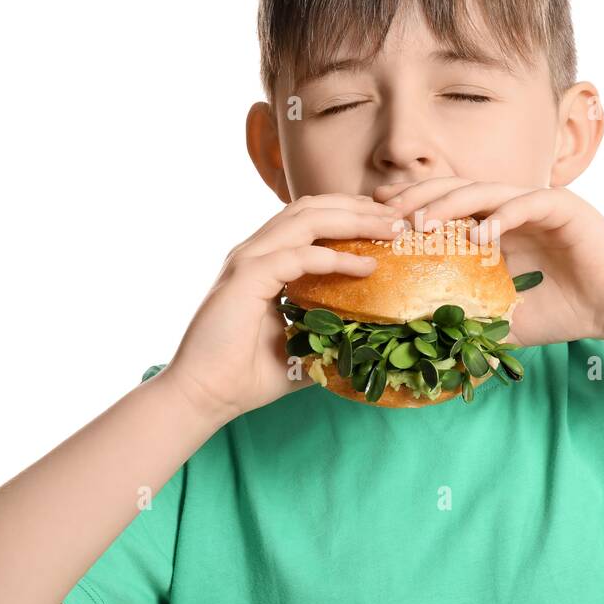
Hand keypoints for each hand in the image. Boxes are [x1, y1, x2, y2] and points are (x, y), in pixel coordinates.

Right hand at [162, 194, 402, 423]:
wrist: (204, 396)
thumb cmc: (247, 376)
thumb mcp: (302, 346)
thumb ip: (329, 332)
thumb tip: (371, 338)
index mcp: (266, 260)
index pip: (311, 219)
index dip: (351, 214)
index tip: (390, 224)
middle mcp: (256, 251)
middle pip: (313, 206)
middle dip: (359, 207)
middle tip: (399, 217)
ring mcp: (249, 260)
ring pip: (306, 218)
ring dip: (353, 219)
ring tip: (390, 229)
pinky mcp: (247, 277)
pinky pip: (299, 256)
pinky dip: (335, 257)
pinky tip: (366, 266)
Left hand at [373, 177, 603, 347]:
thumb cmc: (565, 311)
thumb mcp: (504, 317)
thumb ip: (470, 317)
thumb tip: (422, 336)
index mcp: (496, 225)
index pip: (445, 207)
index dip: (412, 207)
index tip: (377, 215)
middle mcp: (511, 207)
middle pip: (456, 190)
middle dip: (418, 199)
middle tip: (386, 213)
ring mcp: (536, 203)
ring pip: (484, 191)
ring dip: (450, 204)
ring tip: (422, 223)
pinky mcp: (563, 207)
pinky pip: (526, 203)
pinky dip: (502, 216)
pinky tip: (481, 234)